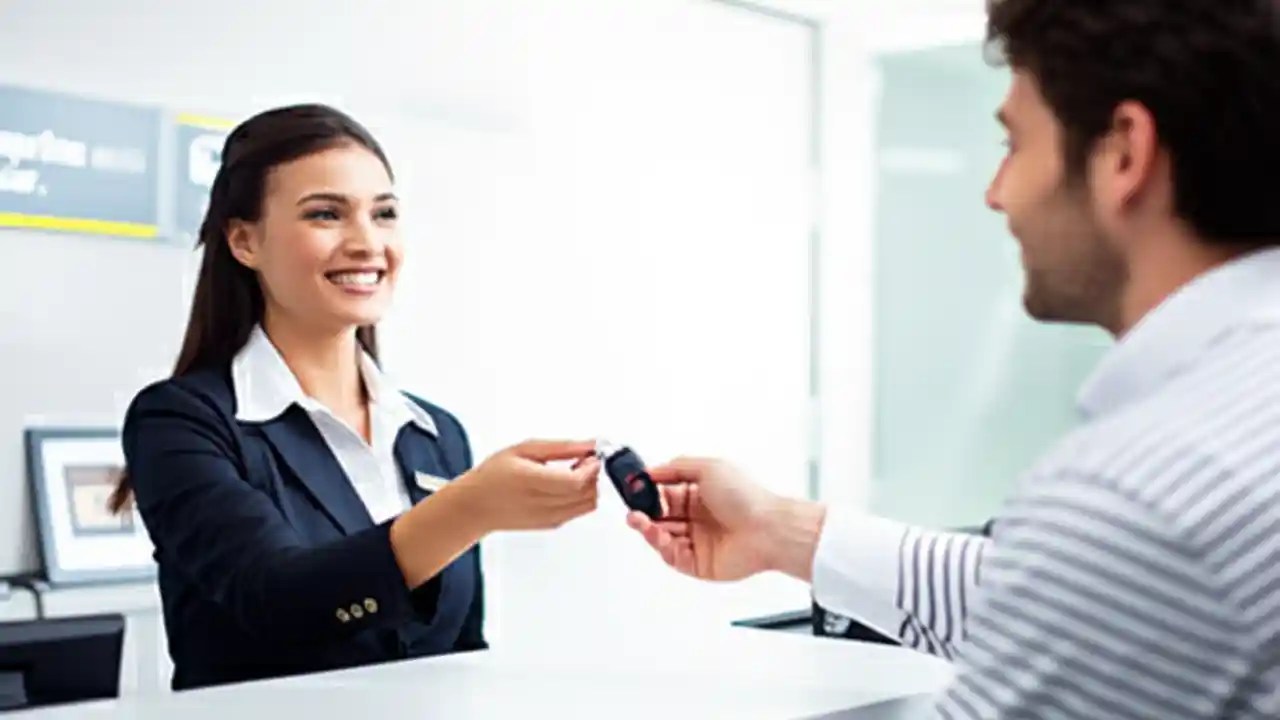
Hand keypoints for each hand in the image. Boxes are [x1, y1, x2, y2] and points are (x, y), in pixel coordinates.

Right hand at [455, 439, 599, 532]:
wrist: (476, 506)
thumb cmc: (493, 476)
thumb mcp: (524, 449)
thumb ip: (561, 448)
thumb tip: (588, 445)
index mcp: (532, 481)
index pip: (576, 481)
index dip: (591, 467)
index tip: (591, 455)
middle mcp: (541, 504)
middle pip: (587, 493)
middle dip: (593, 474)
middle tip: (584, 460)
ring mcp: (548, 518)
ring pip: (587, 505)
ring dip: (589, 486)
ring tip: (573, 471)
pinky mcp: (551, 525)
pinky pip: (578, 512)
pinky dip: (580, 497)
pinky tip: (565, 485)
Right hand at [625, 457, 783, 581]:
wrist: (768, 529)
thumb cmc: (746, 497)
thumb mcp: (709, 467)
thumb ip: (676, 468)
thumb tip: (652, 471)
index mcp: (699, 494)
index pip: (665, 494)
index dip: (648, 493)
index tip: (633, 490)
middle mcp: (697, 518)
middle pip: (660, 518)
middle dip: (643, 514)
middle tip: (633, 511)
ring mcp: (697, 541)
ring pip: (662, 537)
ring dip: (648, 530)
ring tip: (640, 522)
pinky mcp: (699, 563)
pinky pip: (672, 557)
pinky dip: (662, 547)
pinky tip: (659, 536)